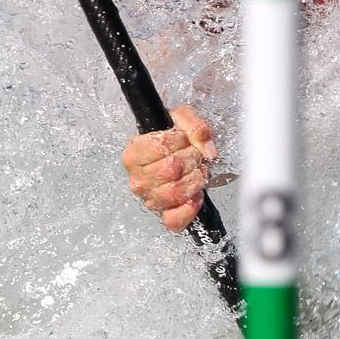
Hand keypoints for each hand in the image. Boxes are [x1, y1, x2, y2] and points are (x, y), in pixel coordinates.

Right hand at [120, 104, 216, 231]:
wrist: (179, 157)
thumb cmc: (175, 138)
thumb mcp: (182, 119)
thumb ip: (194, 125)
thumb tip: (206, 147)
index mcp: (133, 154)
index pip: (160, 146)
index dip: (180, 140)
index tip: (184, 138)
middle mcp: (137, 179)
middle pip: (171, 169)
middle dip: (192, 158)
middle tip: (196, 154)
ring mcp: (149, 200)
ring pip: (176, 192)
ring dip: (195, 179)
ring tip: (198, 171)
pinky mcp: (163, 217)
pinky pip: (175, 219)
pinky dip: (190, 208)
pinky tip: (195, 195)